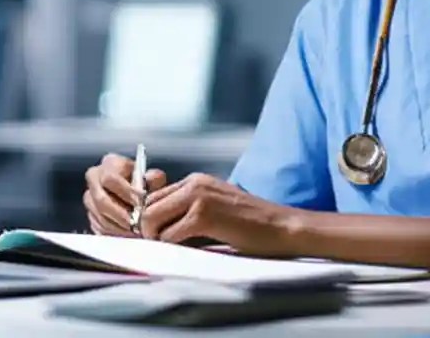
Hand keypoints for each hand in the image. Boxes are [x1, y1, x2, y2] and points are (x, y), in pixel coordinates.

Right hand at [83, 153, 167, 235]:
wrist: (136, 195)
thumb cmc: (144, 185)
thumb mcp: (152, 177)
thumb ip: (153, 178)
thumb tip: (150, 180)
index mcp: (109, 164)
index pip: (110, 178)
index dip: (125, 192)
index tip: (140, 202)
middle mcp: (95, 179)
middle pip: (101, 200)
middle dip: (120, 214)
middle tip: (136, 223)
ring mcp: (90, 198)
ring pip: (99, 215)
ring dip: (118, 226)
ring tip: (134, 231)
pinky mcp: (90, 215)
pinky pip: (98, 226)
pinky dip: (113, 233)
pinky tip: (127, 235)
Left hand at [139, 172, 299, 256]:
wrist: (281, 226)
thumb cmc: (251, 224)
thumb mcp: (216, 207)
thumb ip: (190, 210)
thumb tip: (159, 229)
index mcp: (196, 180)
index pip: (154, 196)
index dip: (150, 217)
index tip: (157, 235)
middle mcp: (194, 184)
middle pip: (147, 205)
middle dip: (148, 228)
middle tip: (160, 245)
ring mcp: (198, 198)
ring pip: (152, 218)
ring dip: (157, 237)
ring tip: (173, 247)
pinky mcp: (204, 216)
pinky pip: (170, 234)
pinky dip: (172, 245)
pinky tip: (188, 250)